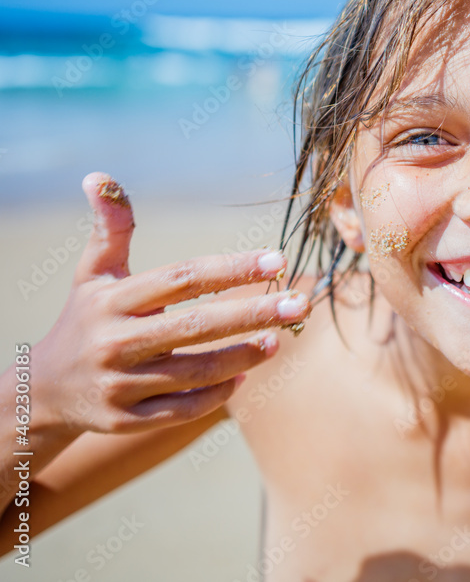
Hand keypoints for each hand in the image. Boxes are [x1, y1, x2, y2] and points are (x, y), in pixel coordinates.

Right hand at [30, 173, 310, 435]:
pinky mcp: (125, 420)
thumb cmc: (86, 320)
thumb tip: (99, 177)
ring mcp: (119, 384)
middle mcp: (115, 341)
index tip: (277, 260)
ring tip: (279, 339)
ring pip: (195, 372)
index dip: (231, 269)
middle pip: (196, 325)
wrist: (42, 390)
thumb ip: (111, 229)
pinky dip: (217, 395)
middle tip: (298, 304)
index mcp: (112, 300)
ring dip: (243, 356)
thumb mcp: (93, 274)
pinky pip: (182, 409)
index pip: (182, 279)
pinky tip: (244, 377)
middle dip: (253, 313)